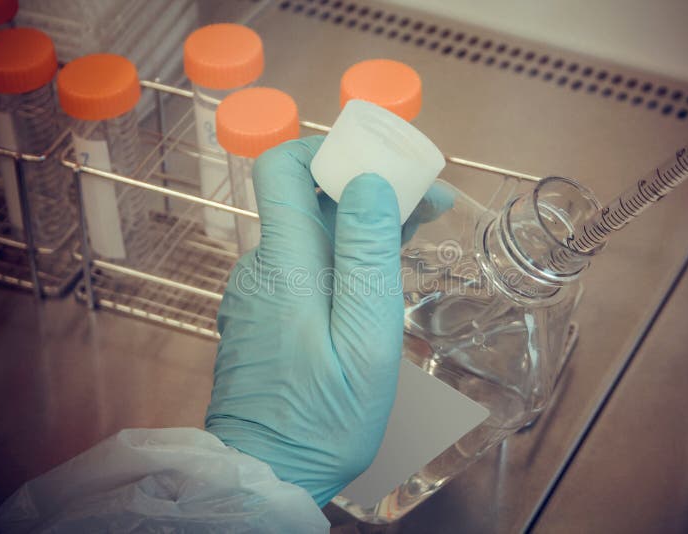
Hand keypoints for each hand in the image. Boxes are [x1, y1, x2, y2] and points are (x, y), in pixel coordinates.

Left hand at [205, 136, 403, 505]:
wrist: (266, 476)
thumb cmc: (323, 418)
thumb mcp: (365, 340)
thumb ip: (366, 256)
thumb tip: (368, 183)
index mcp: (285, 263)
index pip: (284, 166)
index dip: (331, 150)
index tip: (386, 164)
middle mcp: (263, 267)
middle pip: (308, 199)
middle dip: (368, 190)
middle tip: (429, 206)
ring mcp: (258, 293)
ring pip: (310, 235)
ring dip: (361, 227)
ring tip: (417, 238)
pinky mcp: (262, 316)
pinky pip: (302, 268)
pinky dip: (341, 259)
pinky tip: (376, 280)